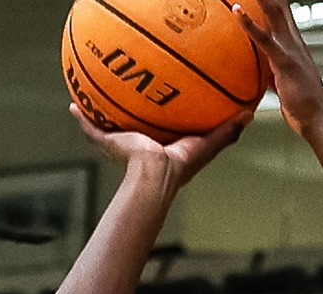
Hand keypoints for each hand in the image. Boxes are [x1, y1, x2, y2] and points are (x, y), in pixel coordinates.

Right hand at [70, 105, 246, 191]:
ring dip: (100, 110)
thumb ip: (227, 132)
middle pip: (131, 121)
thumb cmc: (180, 165)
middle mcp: (139, 143)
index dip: (160, 110)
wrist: (155, 175)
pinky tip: (73, 104)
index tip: (160, 96)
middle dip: (126, 108)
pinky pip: (92, 127)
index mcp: (160, 144)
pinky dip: (82, 117)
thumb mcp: (206, 144)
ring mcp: (121, 143)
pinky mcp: (108, 143)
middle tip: (124, 88)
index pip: (160, 124)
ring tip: (92, 92)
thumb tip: (249, 115)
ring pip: (108, 123)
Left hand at [233, 0, 322, 135]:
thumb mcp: (283, 84)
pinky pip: (264, 38)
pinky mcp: (284, 61)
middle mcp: (294, 40)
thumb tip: (261, 74)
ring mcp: (290, 48)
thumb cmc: (301, 105)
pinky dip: (249, 23)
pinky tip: (237, 10)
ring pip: (272, 12)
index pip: (282, 12)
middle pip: (278, 5)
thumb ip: (272, 73)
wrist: (317, 119)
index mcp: (294, 43)